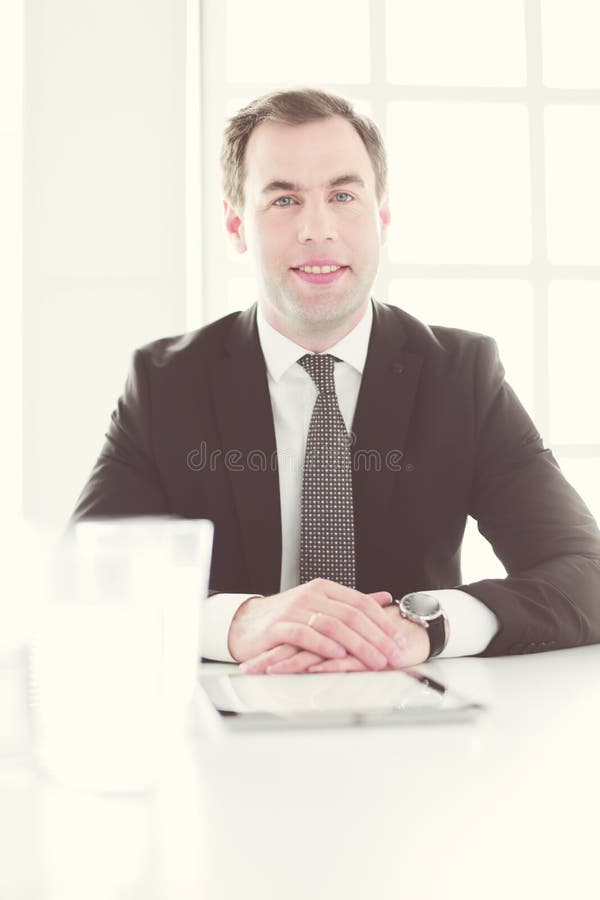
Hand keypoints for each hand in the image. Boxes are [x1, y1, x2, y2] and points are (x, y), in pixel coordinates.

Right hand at [240, 606, 430, 673]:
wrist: (244, 624)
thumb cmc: (285, 618)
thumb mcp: (321, 606)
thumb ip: (352, 603)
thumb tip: (384, 597)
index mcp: (324, 589)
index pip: (361, 602)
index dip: (384, 622)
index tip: (401, 641)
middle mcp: (311, 595)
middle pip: (351, 615)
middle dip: (377, 637)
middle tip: (395, 655)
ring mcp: (294, 610)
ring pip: (333, 624)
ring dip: (358, 645)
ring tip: (375, 660)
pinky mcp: (278, 626)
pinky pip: (304, 634)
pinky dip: (323, 644)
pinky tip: (338, 654)